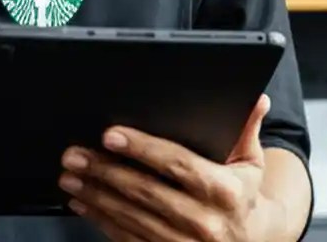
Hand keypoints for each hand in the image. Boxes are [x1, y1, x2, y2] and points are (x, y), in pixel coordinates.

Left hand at [59, 94, 285, 241]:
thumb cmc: (242, 196)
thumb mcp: (251, 163)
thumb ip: (246, 129)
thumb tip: (256, 99)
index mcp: (226, 192)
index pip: (177, 164)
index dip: (142, 148)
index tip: (111, 136)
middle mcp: (205, 222)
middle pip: (146, 191)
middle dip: (105, 170)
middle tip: (75, 154)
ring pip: (131, 217)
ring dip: (95, 195)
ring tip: (71, 175)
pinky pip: (127, 238)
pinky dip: (101, 220)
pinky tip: (83, 203)